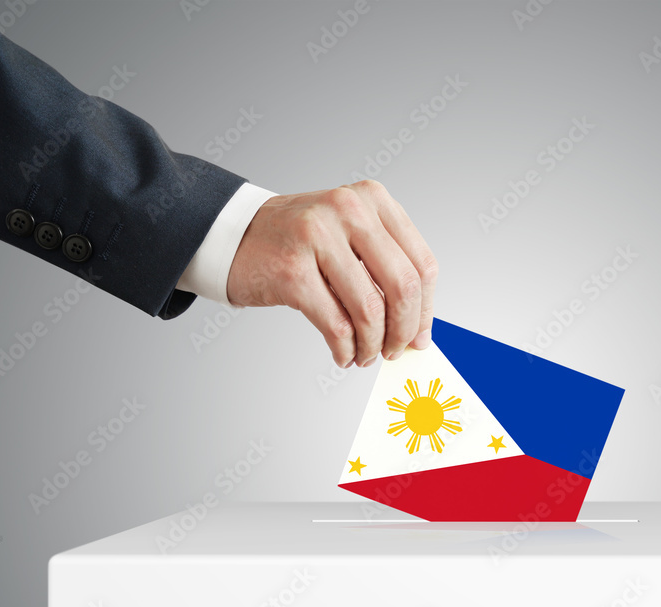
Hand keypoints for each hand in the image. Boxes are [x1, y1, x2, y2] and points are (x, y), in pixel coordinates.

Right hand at [226, 180, 436, 367]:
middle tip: (395, 350)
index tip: (420, 335)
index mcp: (372, 199)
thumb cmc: (297, 240)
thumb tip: (418, 326)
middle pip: (403, 286)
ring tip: (364, 354)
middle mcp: (348, 210)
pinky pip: (336, 324)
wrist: (235, 235)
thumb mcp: (350, 235)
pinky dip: (345, 348)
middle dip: (403, 330)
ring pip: (370, 310)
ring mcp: (318, 237)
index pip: (422, 263)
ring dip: (371, 344)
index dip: (426, 309)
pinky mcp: (292, 271)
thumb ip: (386, 269)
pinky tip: (343, 354)